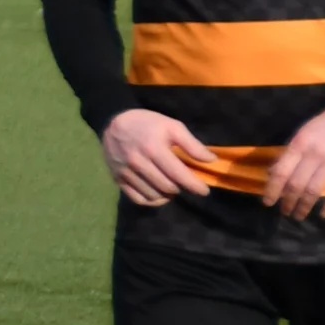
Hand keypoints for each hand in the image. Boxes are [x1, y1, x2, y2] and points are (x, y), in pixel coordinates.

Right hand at [101, 109, 215, 206]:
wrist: (114, 123)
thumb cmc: (148, 123)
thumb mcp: (173, 126)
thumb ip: (192, 144)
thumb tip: (211, 160)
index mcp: (154, 148)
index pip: (178, 174)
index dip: (194, 186)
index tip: (204, 191)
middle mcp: (138, 163)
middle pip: (167, 187)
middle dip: (181, 188)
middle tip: (185, 183)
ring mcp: (126, 173)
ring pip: (153, 195)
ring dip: (167, 195)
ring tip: (172, 187)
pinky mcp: (118, 179)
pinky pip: (137, 199)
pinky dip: (152, 201)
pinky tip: (158, 194)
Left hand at [262, 103, 324, 219]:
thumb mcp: (303, 134)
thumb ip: (289, 154)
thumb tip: (272, 174)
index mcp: (299, 144)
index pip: (281, 172)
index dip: (272, 189)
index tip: (267, 203)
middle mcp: (315, 154)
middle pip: (296, 184)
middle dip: (288, 201)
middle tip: (284, 212)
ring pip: (314, 190)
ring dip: (304, 206)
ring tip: (298, 215)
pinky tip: (323, 213)